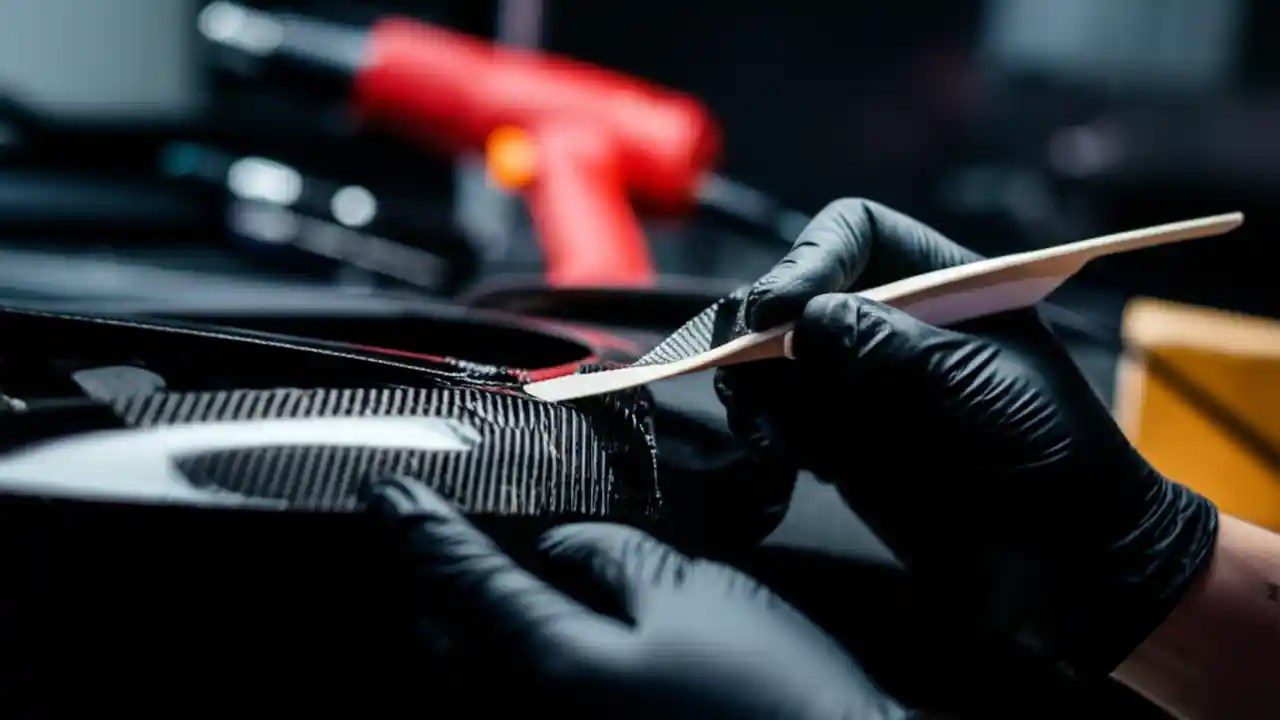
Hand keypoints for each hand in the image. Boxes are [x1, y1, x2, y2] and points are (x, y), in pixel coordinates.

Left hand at [366, 475, 911, 718]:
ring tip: (454, 578)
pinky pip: (498, 707)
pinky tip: (511, 639)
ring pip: (455, 685)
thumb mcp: (692, 593)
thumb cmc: (771, 694)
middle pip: (431, 641)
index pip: (457, 578)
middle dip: (415, 578)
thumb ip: (608, 556)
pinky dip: (485, 665)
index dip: (417, 525)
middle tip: (414, 529)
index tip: (387, 490)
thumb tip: (560, 546)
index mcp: (551, 662)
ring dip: (443, 624)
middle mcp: (530, 717)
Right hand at [715, 198, 1218, 675]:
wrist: (1067, 555)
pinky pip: (777, 414)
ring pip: (773, 354)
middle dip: (765, 323)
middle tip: (742, 362)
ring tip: (764, 423)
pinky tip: (781, 452)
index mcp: (942, 281)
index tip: (779, 310)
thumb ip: (891, 348)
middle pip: (799, 289)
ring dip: (755, 380)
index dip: (812, 260)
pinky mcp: (839, 438)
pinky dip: (765, 426)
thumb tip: (804, 319)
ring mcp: (860, 380)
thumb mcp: (978, 385)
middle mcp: (892, 319)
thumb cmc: (1051, 450)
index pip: (856, 234)